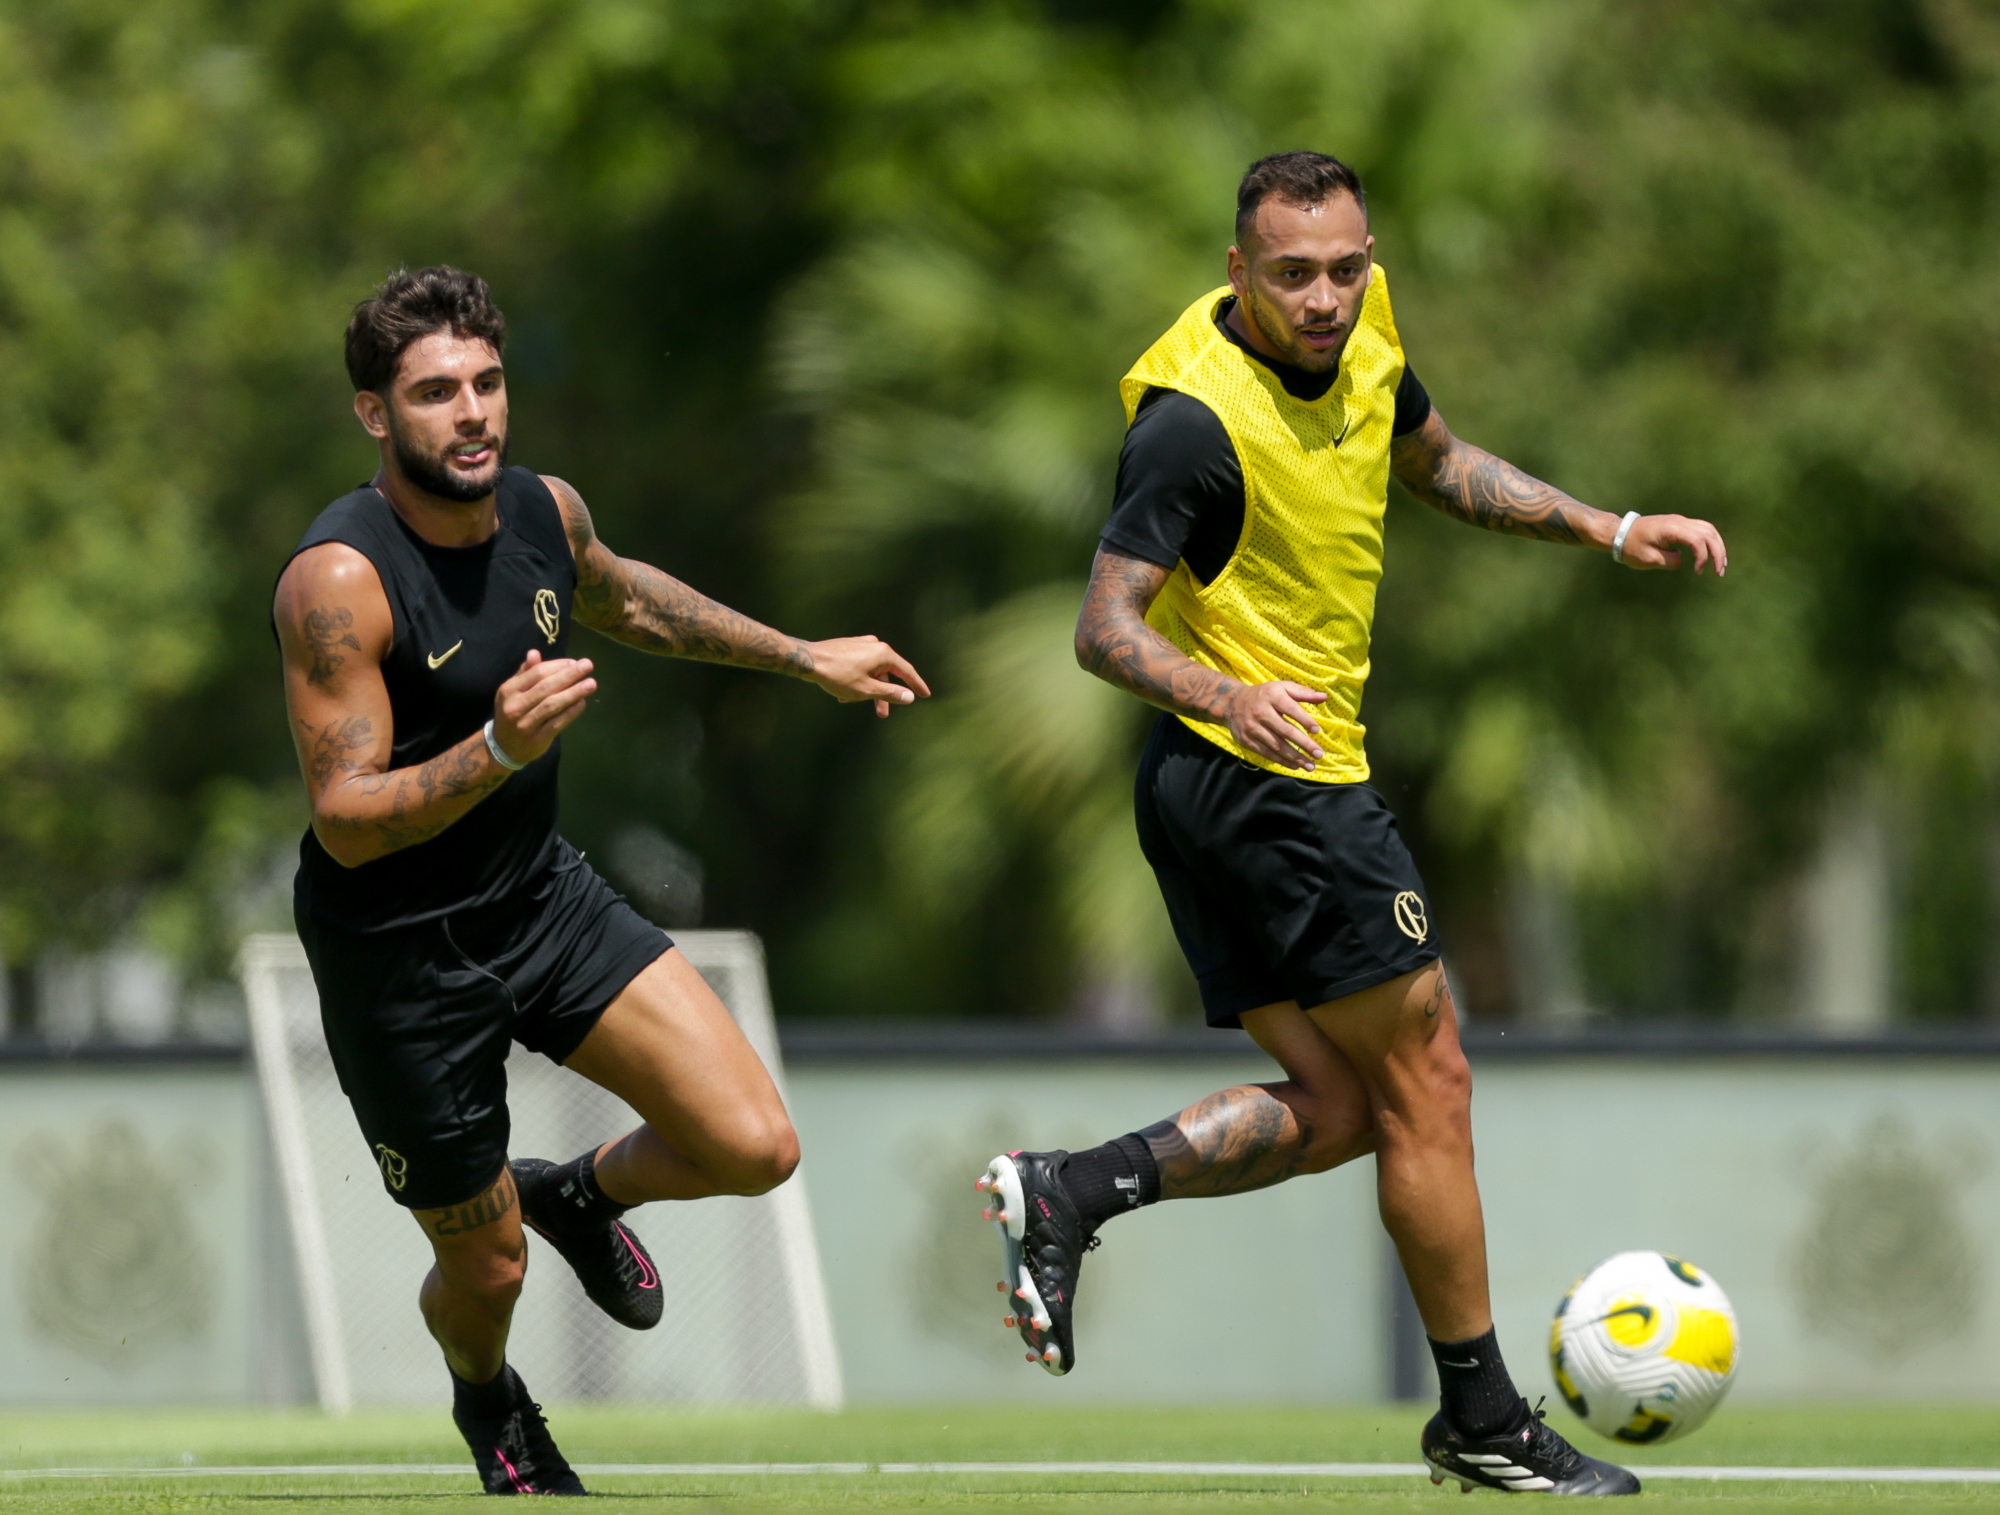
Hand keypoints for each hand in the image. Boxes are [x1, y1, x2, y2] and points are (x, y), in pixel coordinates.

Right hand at [491, 650, 596, 763]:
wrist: (503, 747)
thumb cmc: (512, 712)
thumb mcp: (512, 692)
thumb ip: (524, 673)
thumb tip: (534, 653)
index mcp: (509, 690)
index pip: (536, 673)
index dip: (557, 666)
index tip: (574, 662)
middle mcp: (515, 706)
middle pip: (545, 687)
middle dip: (568, 675)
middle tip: (588, 665)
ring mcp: (525, 724)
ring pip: (552, 705)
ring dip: (573, 693)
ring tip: (591, 683)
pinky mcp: (537, 739)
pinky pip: (557, 723)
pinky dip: (571, 712)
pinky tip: (582, 703)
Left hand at [802, 635, 931, 717]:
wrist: (808, 660)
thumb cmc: (837, 675)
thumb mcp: (867, 690)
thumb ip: (891, 693)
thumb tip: (910, 697)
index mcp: (884, 654)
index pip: (907, 671)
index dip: (916, 685)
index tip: (925, 695)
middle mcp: (875, 645)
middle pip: (887, 673)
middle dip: (883, 695)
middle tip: (882, 714)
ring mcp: (862, 644)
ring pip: (872, 671)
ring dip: (866, 689)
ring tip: (852, 702)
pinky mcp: (850, 646)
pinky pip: (861, 666)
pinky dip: (858, 680)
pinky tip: (844, 693)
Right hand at [1222, 680, 1327, 770]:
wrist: (1232, 703)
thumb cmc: (1264, 695)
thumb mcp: (1282, 688)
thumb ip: (1303, 693)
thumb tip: (1324, 697)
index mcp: (1272, 696)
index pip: (1291, 708)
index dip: (1304, 720)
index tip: (1317, 731)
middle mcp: (1261, 712)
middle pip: (1285, 731)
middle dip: (1303, 744)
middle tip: (1319, 754)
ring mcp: (1252, 728)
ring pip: (1276, 745)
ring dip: (1295, 757)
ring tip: (1311, 766)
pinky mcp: (1246, 740)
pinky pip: (1266, 753)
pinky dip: (1282, 761)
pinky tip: (1295, 766)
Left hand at [1619, 514, 1727, 575]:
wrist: (1619, 532)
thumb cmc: (1631, 546)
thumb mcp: (1649, 559)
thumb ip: (1671, 561)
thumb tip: (1683, 560)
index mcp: (1672, 528)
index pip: (1698, 540)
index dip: (1703, 557)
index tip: (1698, 572)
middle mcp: (1679, 521)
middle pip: (1708, 533)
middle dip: (1718, 552)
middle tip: (1720, 571)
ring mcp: (1680, 521)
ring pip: (1708, 529)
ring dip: (1717, 546)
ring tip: (1721, 564)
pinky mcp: (1679, 524)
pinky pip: (1701, 529)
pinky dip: (1709, 541)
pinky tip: (1712, 554)